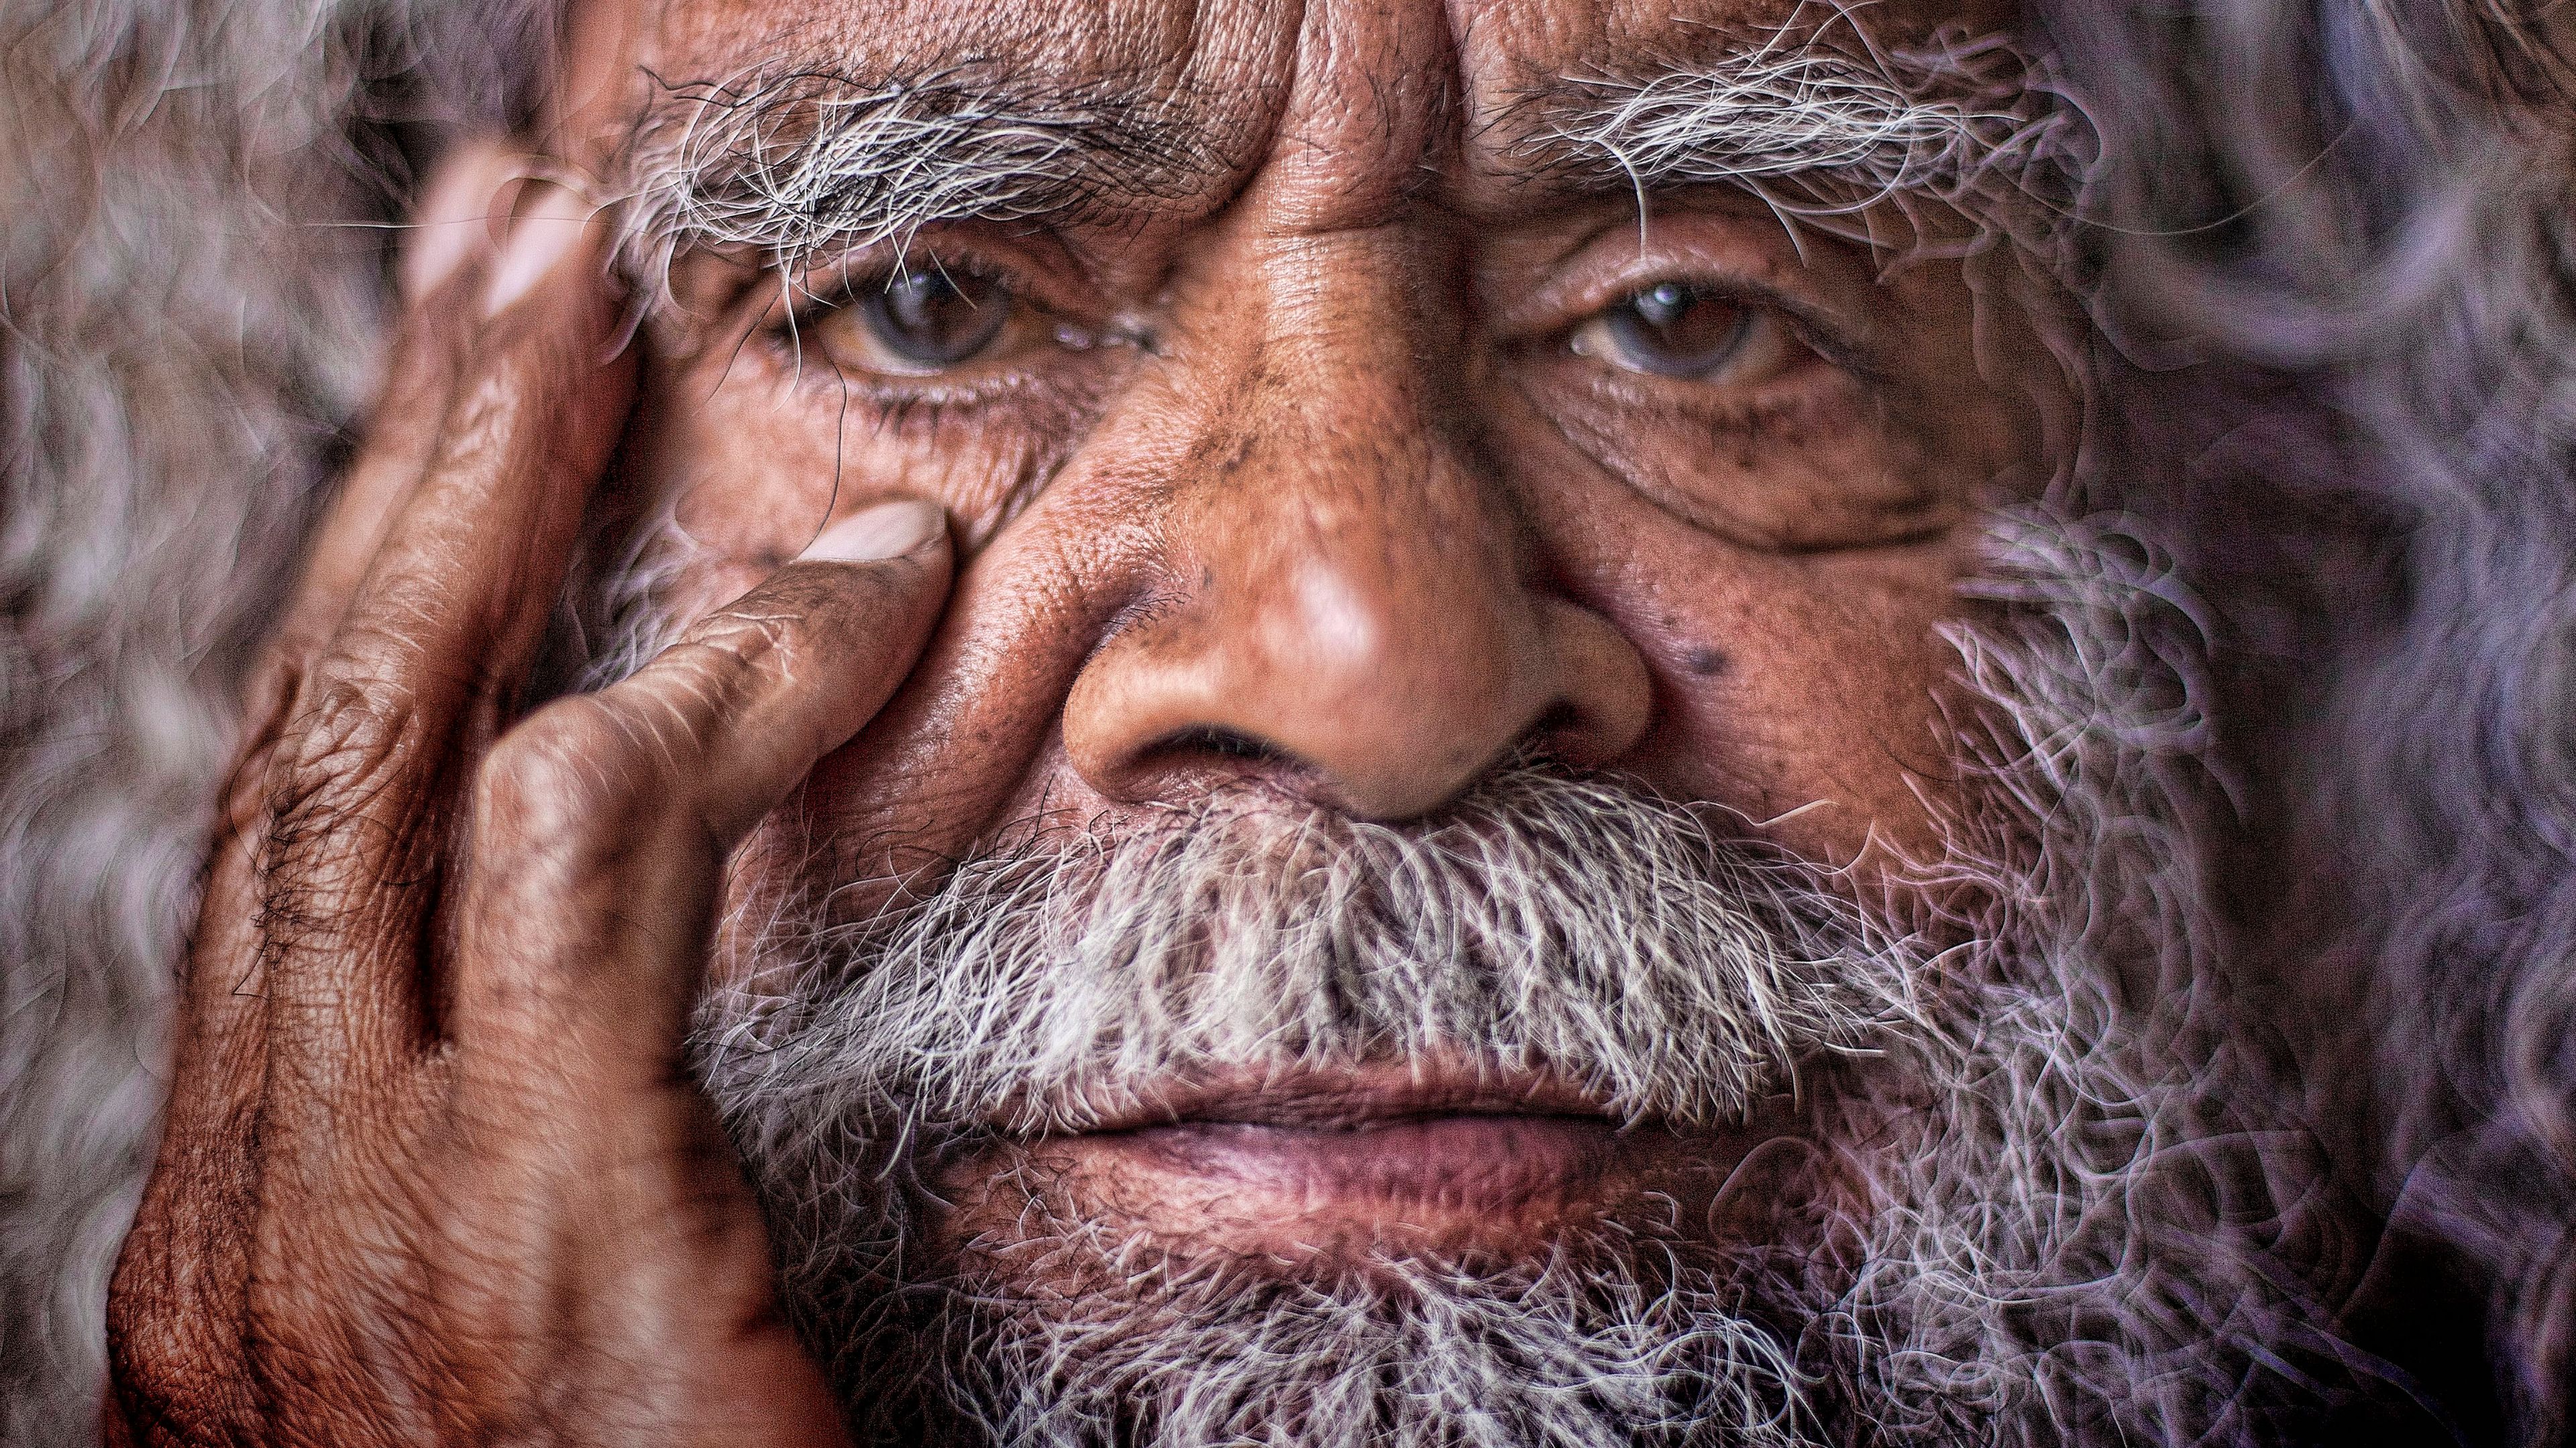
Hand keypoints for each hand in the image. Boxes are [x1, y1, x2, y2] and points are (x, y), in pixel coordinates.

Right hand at [101, 144, 952, 1446]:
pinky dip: (708, 698)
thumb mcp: (585, 1368)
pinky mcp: (529, 1256)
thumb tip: (659, 1004)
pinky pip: (584, 872)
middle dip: (398, 473)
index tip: (481, 436)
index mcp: (270, 1260)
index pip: (307, 860)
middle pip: (304, 747)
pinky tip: (854, 596)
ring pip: (386, 754)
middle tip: (492, 248)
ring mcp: (348, 1245)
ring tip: (576, 284)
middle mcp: (257, 1231)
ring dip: (490, 494)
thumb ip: (579, 1187)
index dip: (387, 616)